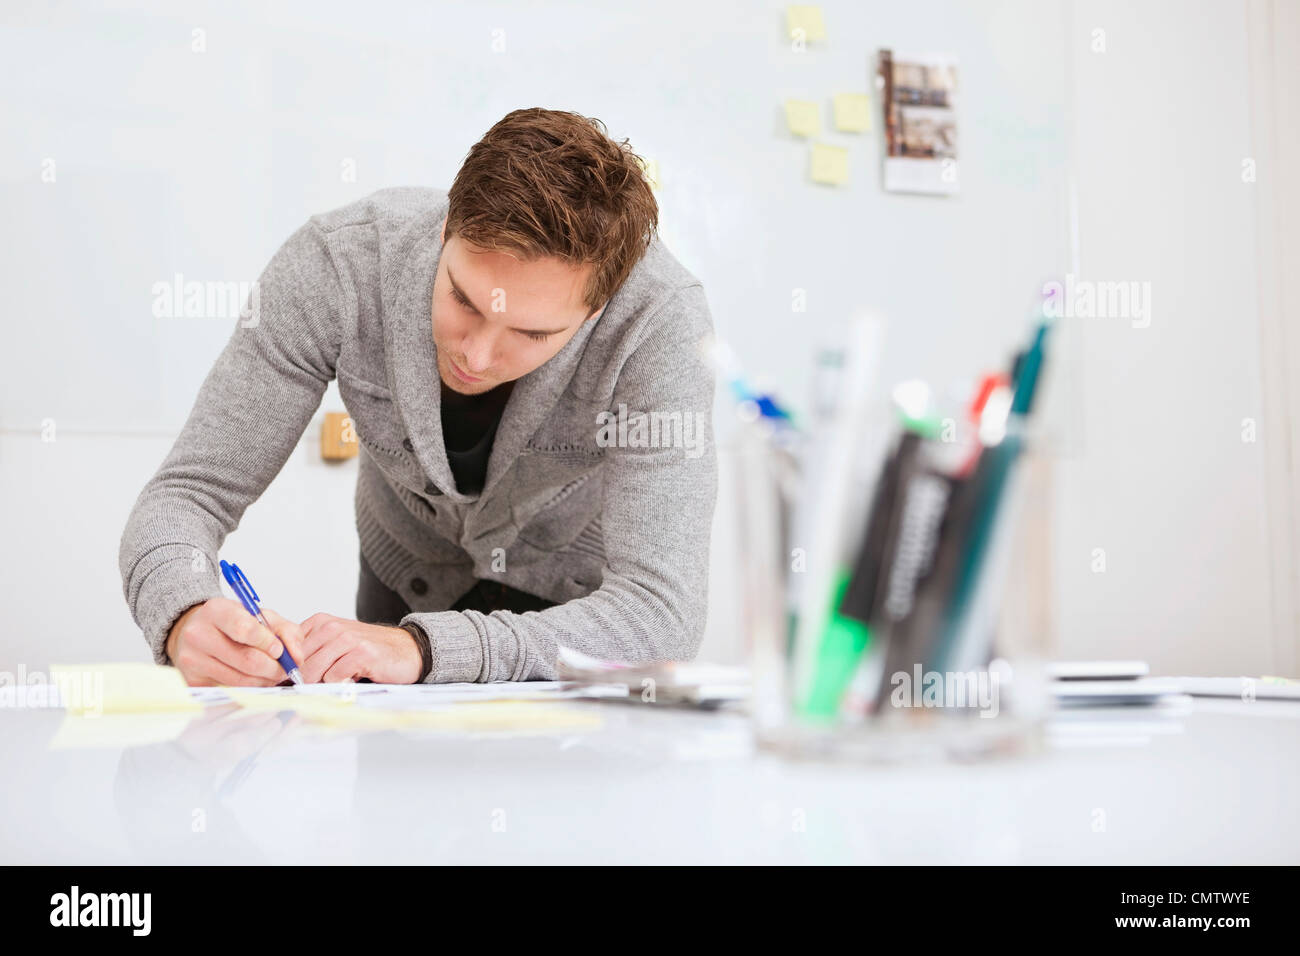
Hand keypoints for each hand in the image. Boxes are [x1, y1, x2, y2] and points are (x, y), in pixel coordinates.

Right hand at [166, 598, 306, 686]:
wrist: (197, 632)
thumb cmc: (231, 623)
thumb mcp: (259, 616)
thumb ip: (285, 630)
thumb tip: (297, 656)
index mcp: (216, 610)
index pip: (245, 629)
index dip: (268, 643)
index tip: (280, 650)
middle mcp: (198, 634)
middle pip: (247, 660)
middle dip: (274, 667)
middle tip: (285, 668)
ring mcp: (192, 659)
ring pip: (241, 680)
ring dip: (265, 680)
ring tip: (271, 673)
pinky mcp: (193, 680)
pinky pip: (231, 690)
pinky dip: (250, 687)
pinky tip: (254, 678)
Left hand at [298, 614, 423, 683]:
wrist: (407, 650)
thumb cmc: (369, 652)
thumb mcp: (335, 645)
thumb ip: (310, 653)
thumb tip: (280, 675)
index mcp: (320, 622)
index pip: (287, 647)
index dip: (287, 668)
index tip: (293, 679)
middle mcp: (331, 626)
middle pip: (298, 663)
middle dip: (304, 681)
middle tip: (319, 686)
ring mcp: (346, 638)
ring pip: (313, 672)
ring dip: (323, 684)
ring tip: (341, 679)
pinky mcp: (361, 653)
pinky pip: (334, 678)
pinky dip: (341, 685)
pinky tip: (355, 678)